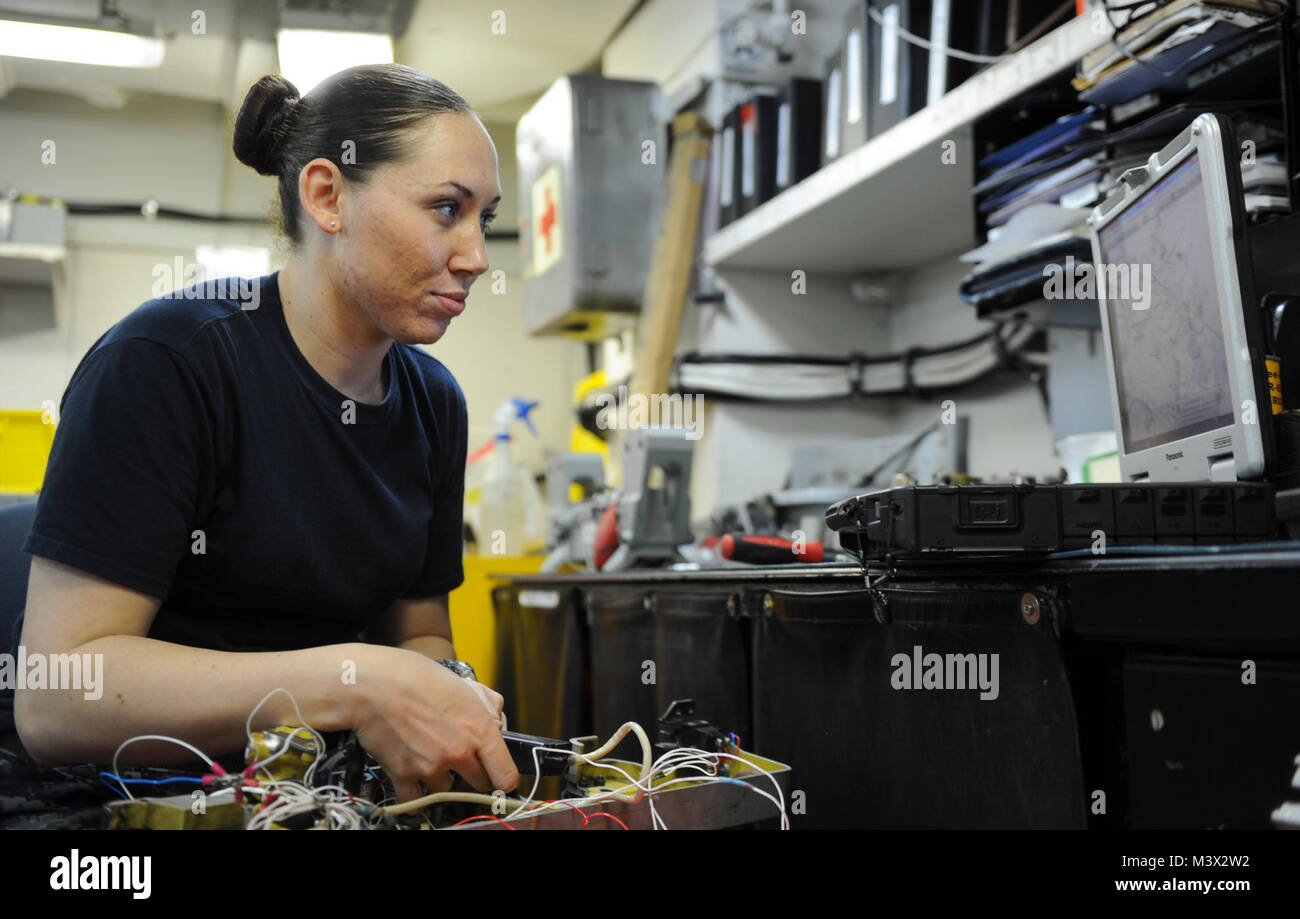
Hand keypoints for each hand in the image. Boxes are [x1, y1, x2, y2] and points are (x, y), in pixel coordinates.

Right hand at [351, 647, 518, 801]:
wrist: (373, 684)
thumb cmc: (417, 677)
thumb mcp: (463, 684)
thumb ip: (487, 706)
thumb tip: (498, 724)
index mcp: (479, 730)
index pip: (506, 775)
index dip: (504, 778)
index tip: (499, 777)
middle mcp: (459, 753)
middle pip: (479, 785)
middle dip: (473, 775)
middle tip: (462, 760)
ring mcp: (431, 767)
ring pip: (448, 791)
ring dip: (442, 780)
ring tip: (431, 759)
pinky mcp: (404, 776)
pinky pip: (416, 801)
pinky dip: (416, 795)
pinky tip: (414, 780)